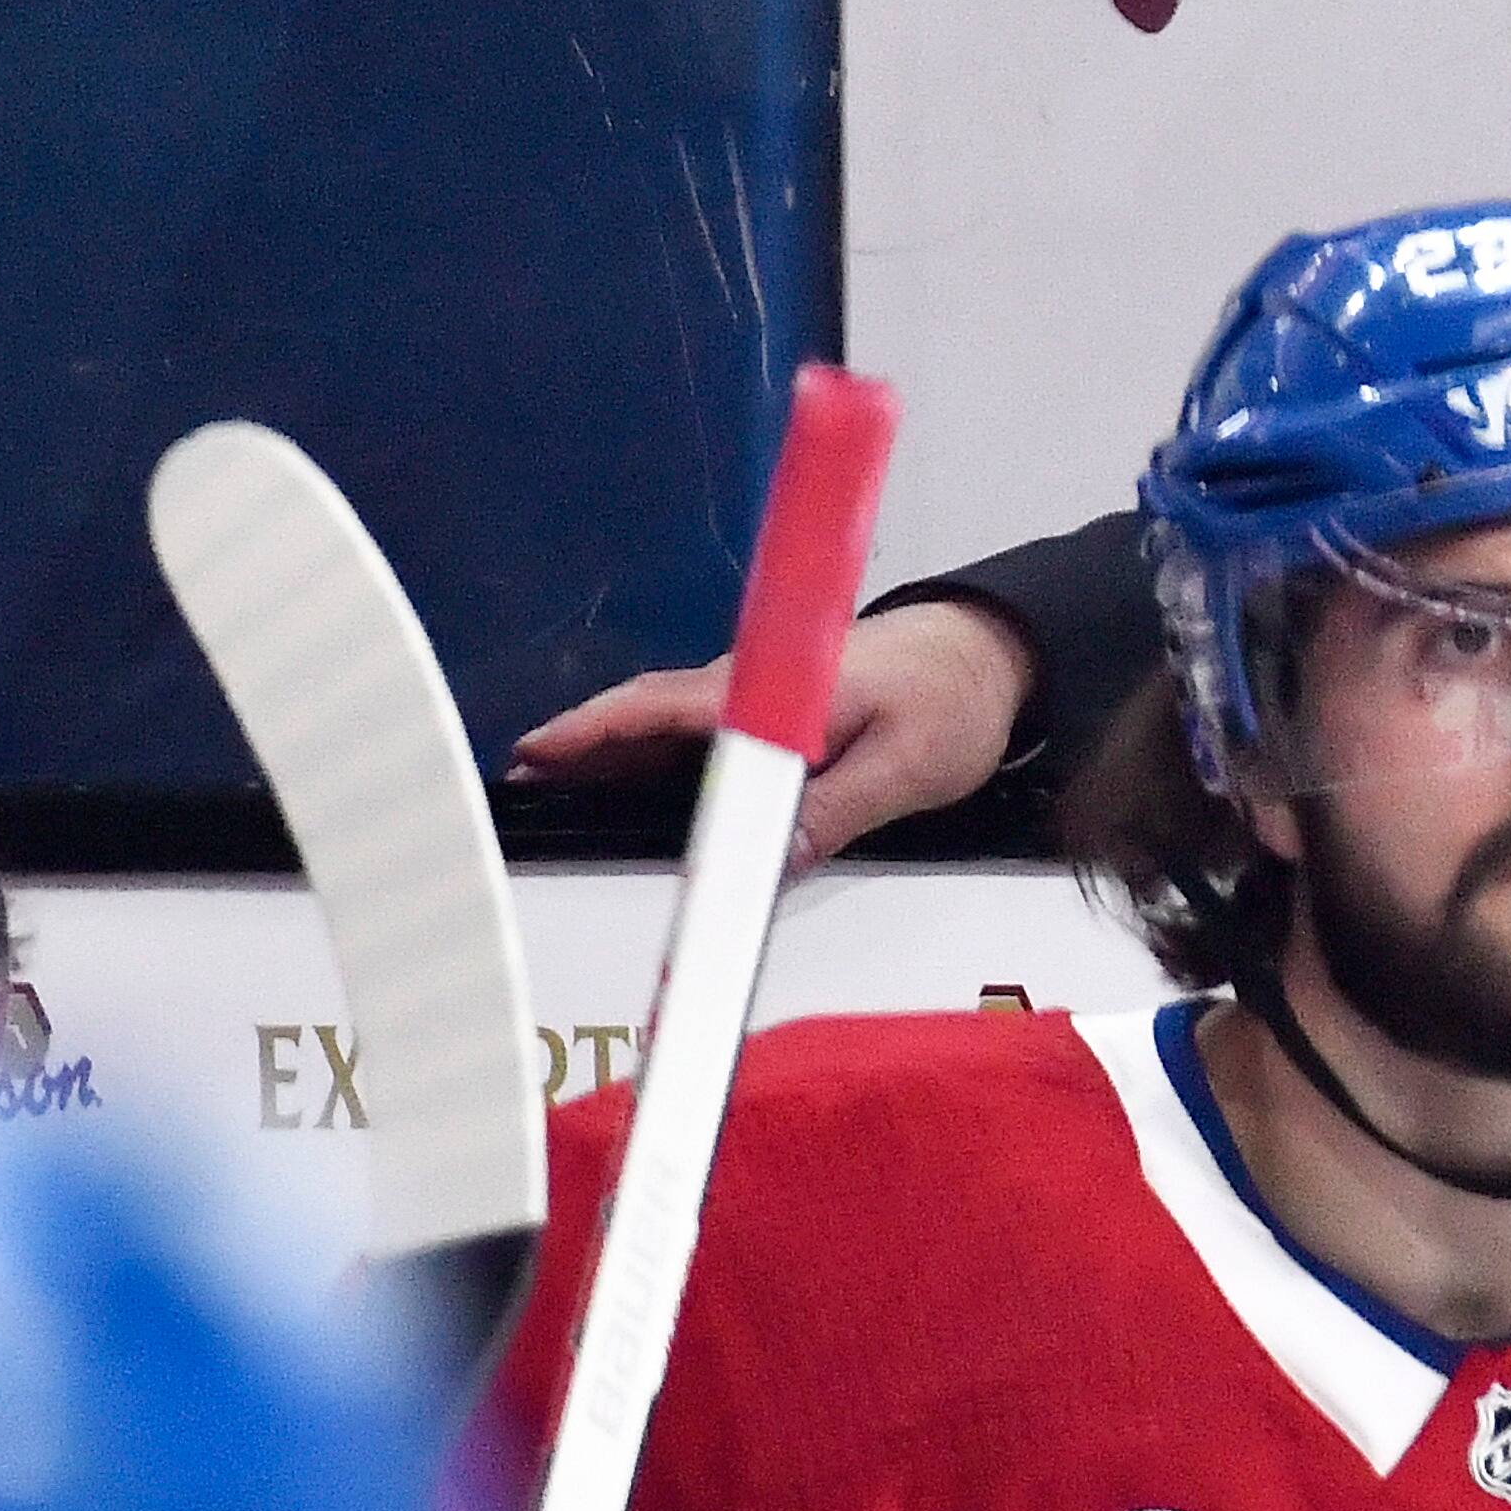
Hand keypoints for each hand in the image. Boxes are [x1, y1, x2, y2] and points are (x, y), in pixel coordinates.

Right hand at [509, 597, 1035, 871]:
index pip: (667, 707)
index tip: (539, 751)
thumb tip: (769, 857)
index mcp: (777, 688)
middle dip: (580, 744)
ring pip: (666, 724)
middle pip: (648, 713)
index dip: (597, 730)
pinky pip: (698, 735)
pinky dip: (652, 757)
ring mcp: (760, 697)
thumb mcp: (908, 766)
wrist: (992, 654)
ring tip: (549, 787)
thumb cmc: (955, 698)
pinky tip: (626, 788)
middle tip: (518, 779)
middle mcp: (755, 684)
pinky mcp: (774, 713)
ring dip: (608, 753)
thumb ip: (837, 808)